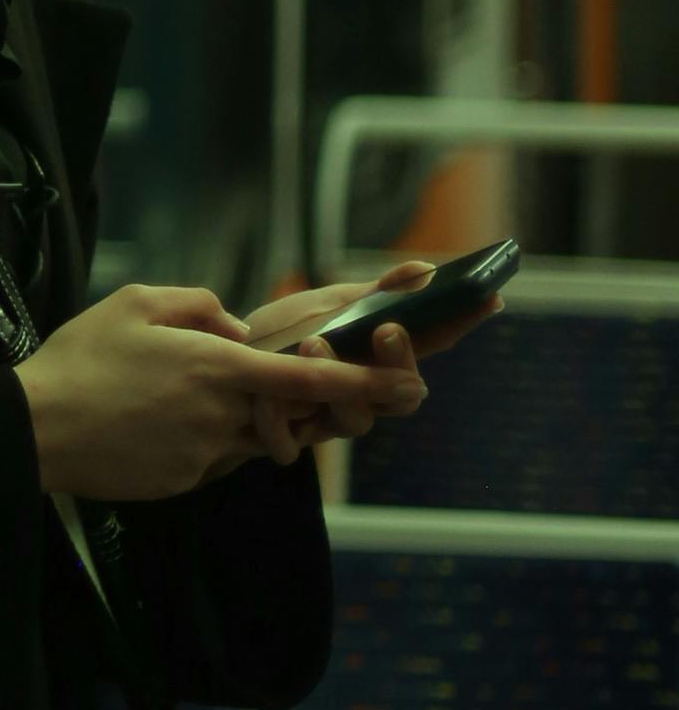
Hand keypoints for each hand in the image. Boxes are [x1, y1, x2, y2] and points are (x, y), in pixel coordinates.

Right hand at [13, 282, 422, 501]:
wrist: (33, 431)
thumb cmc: (79, 360)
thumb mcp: (135, 303)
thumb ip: (198, 304)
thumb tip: (235, 327)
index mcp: (216, 368)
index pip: (308, 378)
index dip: (362, 382)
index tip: (407, 384)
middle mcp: (222, 417)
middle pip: (290, 415)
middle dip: (315, 404)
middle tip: (320, 389)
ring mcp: (205, 456)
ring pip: (252, 435)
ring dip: (245, 418)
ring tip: (181, 395)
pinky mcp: (184, 482)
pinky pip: (214, 456)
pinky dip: (202, 437)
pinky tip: (149, 420)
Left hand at [271, 256, 502, 442]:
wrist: (220, 363)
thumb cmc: (283, 333)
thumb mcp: (326, 305)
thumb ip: (375, 295)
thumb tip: (426, 270)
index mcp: (379, 355)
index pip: (434, 343)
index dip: (463, 324)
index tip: (488, 299)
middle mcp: (365, 392)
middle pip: (405, 395)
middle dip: (400, 363)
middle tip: (386, 328)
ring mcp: (330, 417)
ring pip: (356, 421)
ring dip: (337, 385)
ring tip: (313, 339)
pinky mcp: (289, 437)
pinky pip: (291, 439)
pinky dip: (278, 420)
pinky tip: (264, 399)